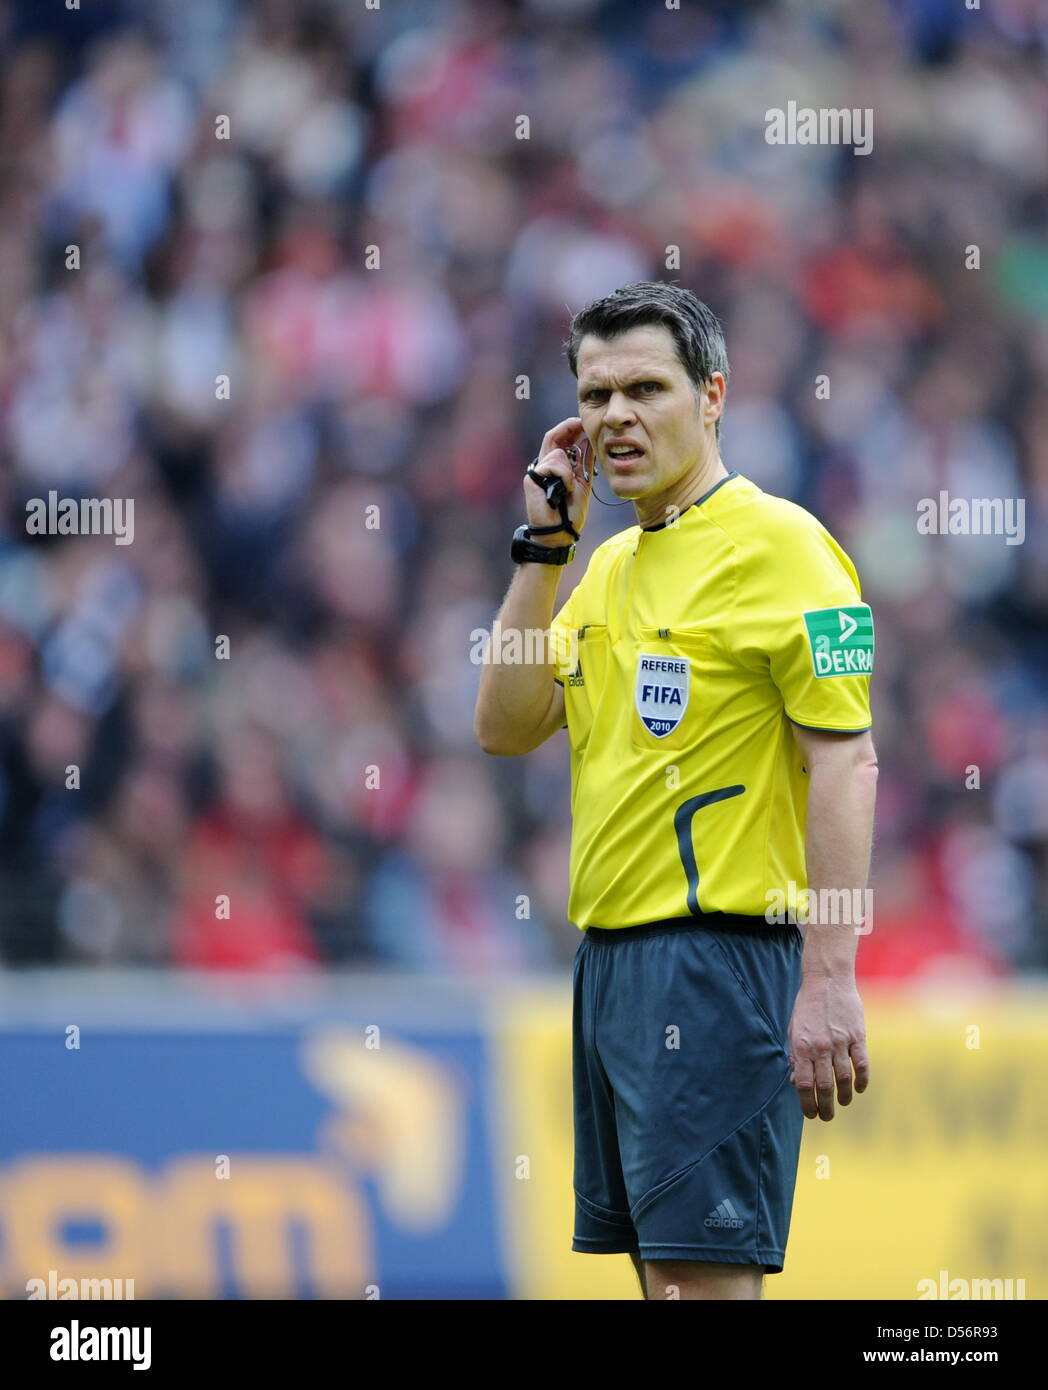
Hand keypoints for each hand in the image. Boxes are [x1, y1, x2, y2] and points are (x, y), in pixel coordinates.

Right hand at [524, 417, 592, 543]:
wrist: (561, 532)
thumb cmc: (570, 513)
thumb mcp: (583, 483)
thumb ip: (584, 463)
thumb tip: (588, 441)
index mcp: (556, 467)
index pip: (560, 441)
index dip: (571, 430)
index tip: (583, 424)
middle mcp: (544, 467)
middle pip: (552, 437)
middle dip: (567, 428)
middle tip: (580, 424)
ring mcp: (537, 472)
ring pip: (557, 453)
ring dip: (570, 469)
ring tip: (570, 487)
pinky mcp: (532, 479)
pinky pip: (554, 465)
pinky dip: (564, 476)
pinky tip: (564, 489)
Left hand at [788, 975, 869, 1119]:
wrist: (827, 979)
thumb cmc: (807, 1006)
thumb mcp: (794, 1029)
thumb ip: (796, 1056)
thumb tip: (797, 1083)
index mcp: (801, 1046)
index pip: (804, 1084)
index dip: (807, 1104)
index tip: (811, 1114)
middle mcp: (820, 1046)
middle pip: (824, 1086)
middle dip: (826, 1107)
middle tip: (827, 1117)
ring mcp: (840, 1041)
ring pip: (844, 1078)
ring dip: (844, 1096)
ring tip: (843, 1103)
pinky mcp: (857, 1036)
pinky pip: (861, 1064)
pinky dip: (862, 1080)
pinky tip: (859, 1089)